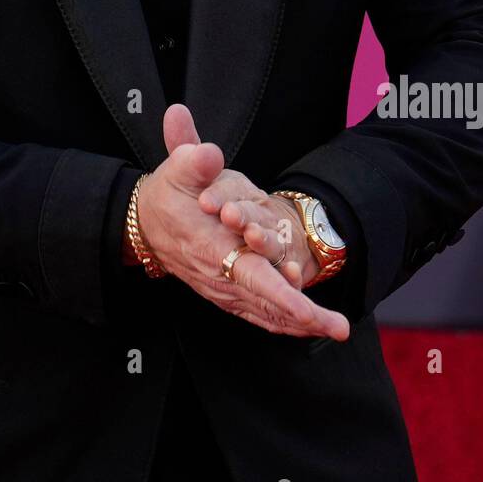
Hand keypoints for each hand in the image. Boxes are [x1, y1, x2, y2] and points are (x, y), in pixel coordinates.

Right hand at [135, 105, 348, 341]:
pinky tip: (306, 327)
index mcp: (211, 246)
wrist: (143, 223)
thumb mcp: (176, 168)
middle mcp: (220, 274)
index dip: (281, 294)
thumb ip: (195, 159)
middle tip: (339, 327)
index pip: (252, 275)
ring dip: (299, 323)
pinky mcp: (224, 293)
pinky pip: (256, 313)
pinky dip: (282, 322)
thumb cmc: (166, 194)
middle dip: (304, 316)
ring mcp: (222, 288)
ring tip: (334, 327)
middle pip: (267, 302)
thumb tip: (210, 154)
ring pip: (265, 312)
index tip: (307, 309)